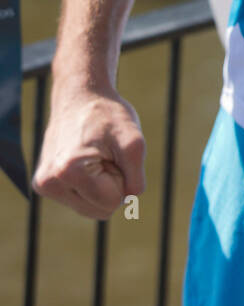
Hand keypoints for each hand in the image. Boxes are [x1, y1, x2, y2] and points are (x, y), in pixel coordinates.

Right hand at [33, 84, 145, 219]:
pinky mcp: (44, 184)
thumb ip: (136, 179)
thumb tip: (128, 202)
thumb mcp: (134, 142)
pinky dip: (89, 184)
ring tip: (94, 156)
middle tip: (104, 154)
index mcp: (69, 171)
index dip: (122, 178)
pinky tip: (83, 159)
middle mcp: (50, 182)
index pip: (113, 202)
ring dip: (101, 185)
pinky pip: (80, 200)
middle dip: (111, 185)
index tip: (113, 152)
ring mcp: (44, 185)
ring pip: (90, 208)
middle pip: (101, 211)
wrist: (80, 94)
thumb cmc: (108, 115)